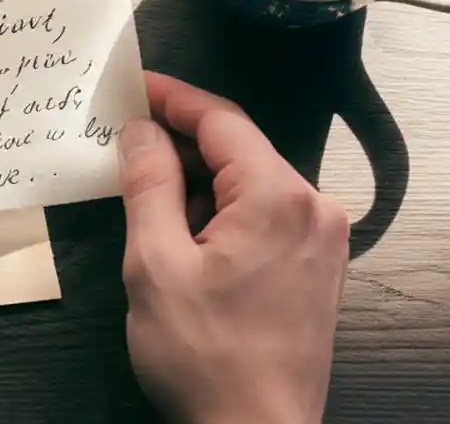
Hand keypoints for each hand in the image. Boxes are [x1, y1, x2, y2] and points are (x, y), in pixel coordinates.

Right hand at [118, 72, 348, 423]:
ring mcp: (322, 240)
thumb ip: (148, 184)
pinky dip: (224, 213)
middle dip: (181, 143)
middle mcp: (314, 209)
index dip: (172, 98)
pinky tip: (187, 237)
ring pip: (250, 183)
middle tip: (126, 144)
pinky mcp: (317, 268)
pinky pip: (266, 216)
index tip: (134, 88)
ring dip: (200, 183)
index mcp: (278, 198)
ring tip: (149, 206)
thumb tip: (141, 131)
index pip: (221, 119)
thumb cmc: (206, 360)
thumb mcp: (156, 264)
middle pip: (239, 149)